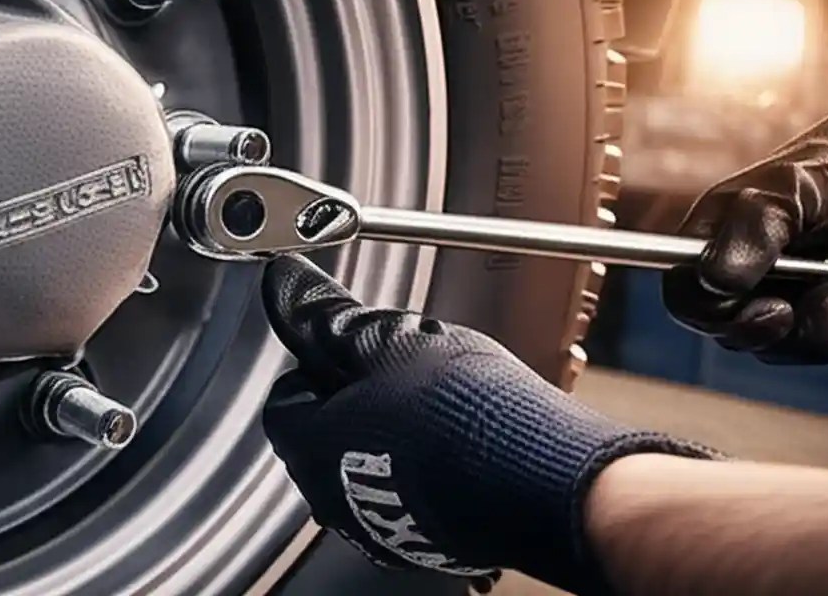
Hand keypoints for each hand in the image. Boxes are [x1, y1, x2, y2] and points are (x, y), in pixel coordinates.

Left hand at [260, 255, 716, 594]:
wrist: (540, 478)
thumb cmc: (461, 414)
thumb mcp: (387, 342)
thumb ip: (328, 318)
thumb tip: (288, 285)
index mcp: (307, 447)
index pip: (288, 396)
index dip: (321, 360)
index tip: (355, 343)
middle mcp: (331, 499)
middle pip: (325, 430)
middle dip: (357, 394)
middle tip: (404, 367)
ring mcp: (378, 527)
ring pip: (369, 461)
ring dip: (393, 429)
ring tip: (440, 402)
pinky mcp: (424, 542)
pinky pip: (410, 490)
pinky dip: (426, 464)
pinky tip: (461, 440)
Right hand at [663, 98, 827, 365]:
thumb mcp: (788, 186)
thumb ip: (750, 224)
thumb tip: (715, 281)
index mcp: (717, 254)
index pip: (686, 299)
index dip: (702, 308)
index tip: (733, 294)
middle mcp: (750, 293)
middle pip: (736, 338)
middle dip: (773, 322)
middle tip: (808, 292)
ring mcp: (797, 317)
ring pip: (795, 352)